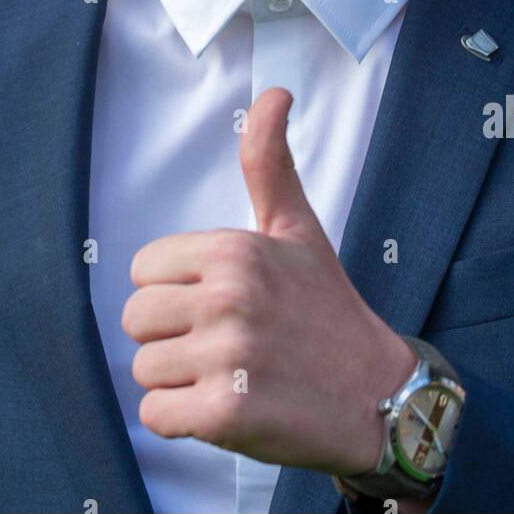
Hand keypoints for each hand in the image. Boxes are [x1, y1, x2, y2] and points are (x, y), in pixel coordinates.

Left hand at [122, 87, 419, 475]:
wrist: (376, 395)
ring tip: (228, 376)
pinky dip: (181, 422)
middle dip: (172, 337)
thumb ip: (269, 162)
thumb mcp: (297, 228)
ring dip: (177, 382)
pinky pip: (156, 416)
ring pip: (144, 369)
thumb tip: (274, 91)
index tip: (220, 303)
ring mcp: (227, 357)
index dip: (175, 290)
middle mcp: (228, 297)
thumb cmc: (327, 309)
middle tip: (224, 345)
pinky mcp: (226, 416)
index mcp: (233, 249)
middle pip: (136, 318)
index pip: (144, 270)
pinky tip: (224, 409)